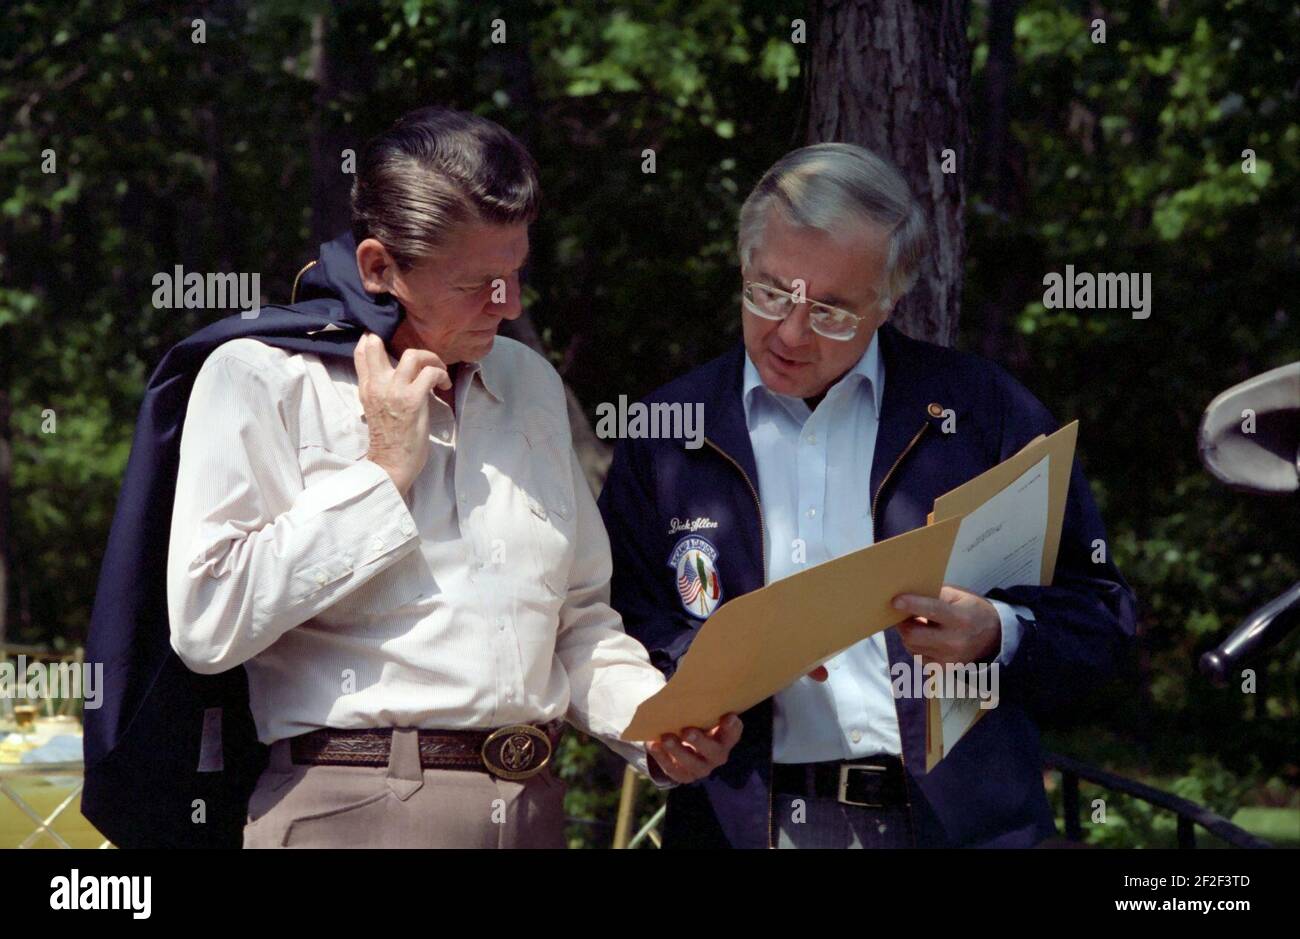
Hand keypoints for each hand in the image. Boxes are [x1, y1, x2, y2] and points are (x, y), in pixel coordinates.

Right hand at [353, 332, 450, 496]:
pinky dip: (442, 374)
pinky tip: (444, 385)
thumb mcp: (375, 408)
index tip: (392, 340)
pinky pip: (431, 373)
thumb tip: (396, 374)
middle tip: (421, 356)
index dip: (373, 337)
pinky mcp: (412, 400)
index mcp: (366, 387)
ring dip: (431, 358)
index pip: (361, 352)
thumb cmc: (388, 439)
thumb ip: (380, 388)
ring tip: (438, 369)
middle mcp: (377, 384)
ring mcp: (394, 391)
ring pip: (411, 355)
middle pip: (377, 344)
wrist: (391, 464)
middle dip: (401, 339)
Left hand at [646, 713, 742, 783]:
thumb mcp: (699, 712)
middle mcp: (717, 755)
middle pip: (714, 752)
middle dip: (700, 742)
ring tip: (666, 737)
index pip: (734, 733)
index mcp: (725, 737)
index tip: (728, 716)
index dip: (732, 727)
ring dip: (678, 751)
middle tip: (687, 730)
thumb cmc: (694, 718)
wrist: (681, 739)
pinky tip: (653, 745)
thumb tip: (686, 686)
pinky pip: (674, 770)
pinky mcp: (685, 775)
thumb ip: (698, 704)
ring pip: (693, 764)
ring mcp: (701, 768)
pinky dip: (662, 758)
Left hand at [891, 585, 1001, 664]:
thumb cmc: (972, 610)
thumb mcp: (959, 596)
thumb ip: (935, 594)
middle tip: (901, 614)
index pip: (932, 610)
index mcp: (960, 618)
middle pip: (913, 634)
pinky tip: (923, 637)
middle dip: (902, 623)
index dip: (911, 605)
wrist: (993, 638)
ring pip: (911, 646)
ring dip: (907, 634)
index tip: (895, 601)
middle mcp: (954, 641)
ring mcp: (948, 658)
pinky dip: (915, 645)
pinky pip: (917, 656)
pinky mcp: (943, 668)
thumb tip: (908, 594)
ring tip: (916, 624)